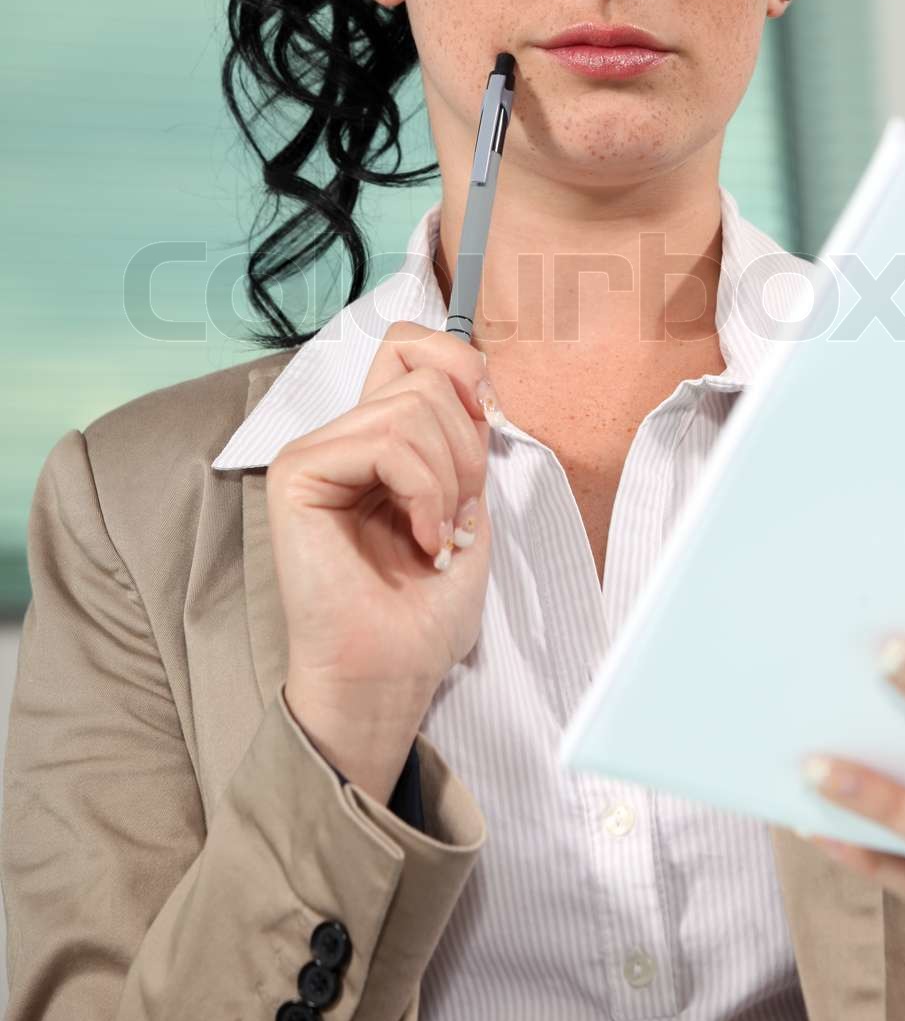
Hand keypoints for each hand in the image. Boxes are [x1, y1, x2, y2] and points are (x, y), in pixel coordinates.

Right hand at [267, 321, 498, 786]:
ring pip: (412, 408)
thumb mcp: (467, 504)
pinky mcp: (298, 473)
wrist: (390, 675)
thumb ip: (464, 438)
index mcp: (379, 440)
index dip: (460, 364)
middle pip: (424, 377)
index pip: (410, 346)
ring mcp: (316, 452)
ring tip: (438, 536)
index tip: (489, 421)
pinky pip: (385, 442)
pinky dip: (425, 492)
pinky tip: (422, 541)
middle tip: (460, 514)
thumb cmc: (423, 611)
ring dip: (449, 478)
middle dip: (468, 447)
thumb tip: (478, 384)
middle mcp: (342, 437)